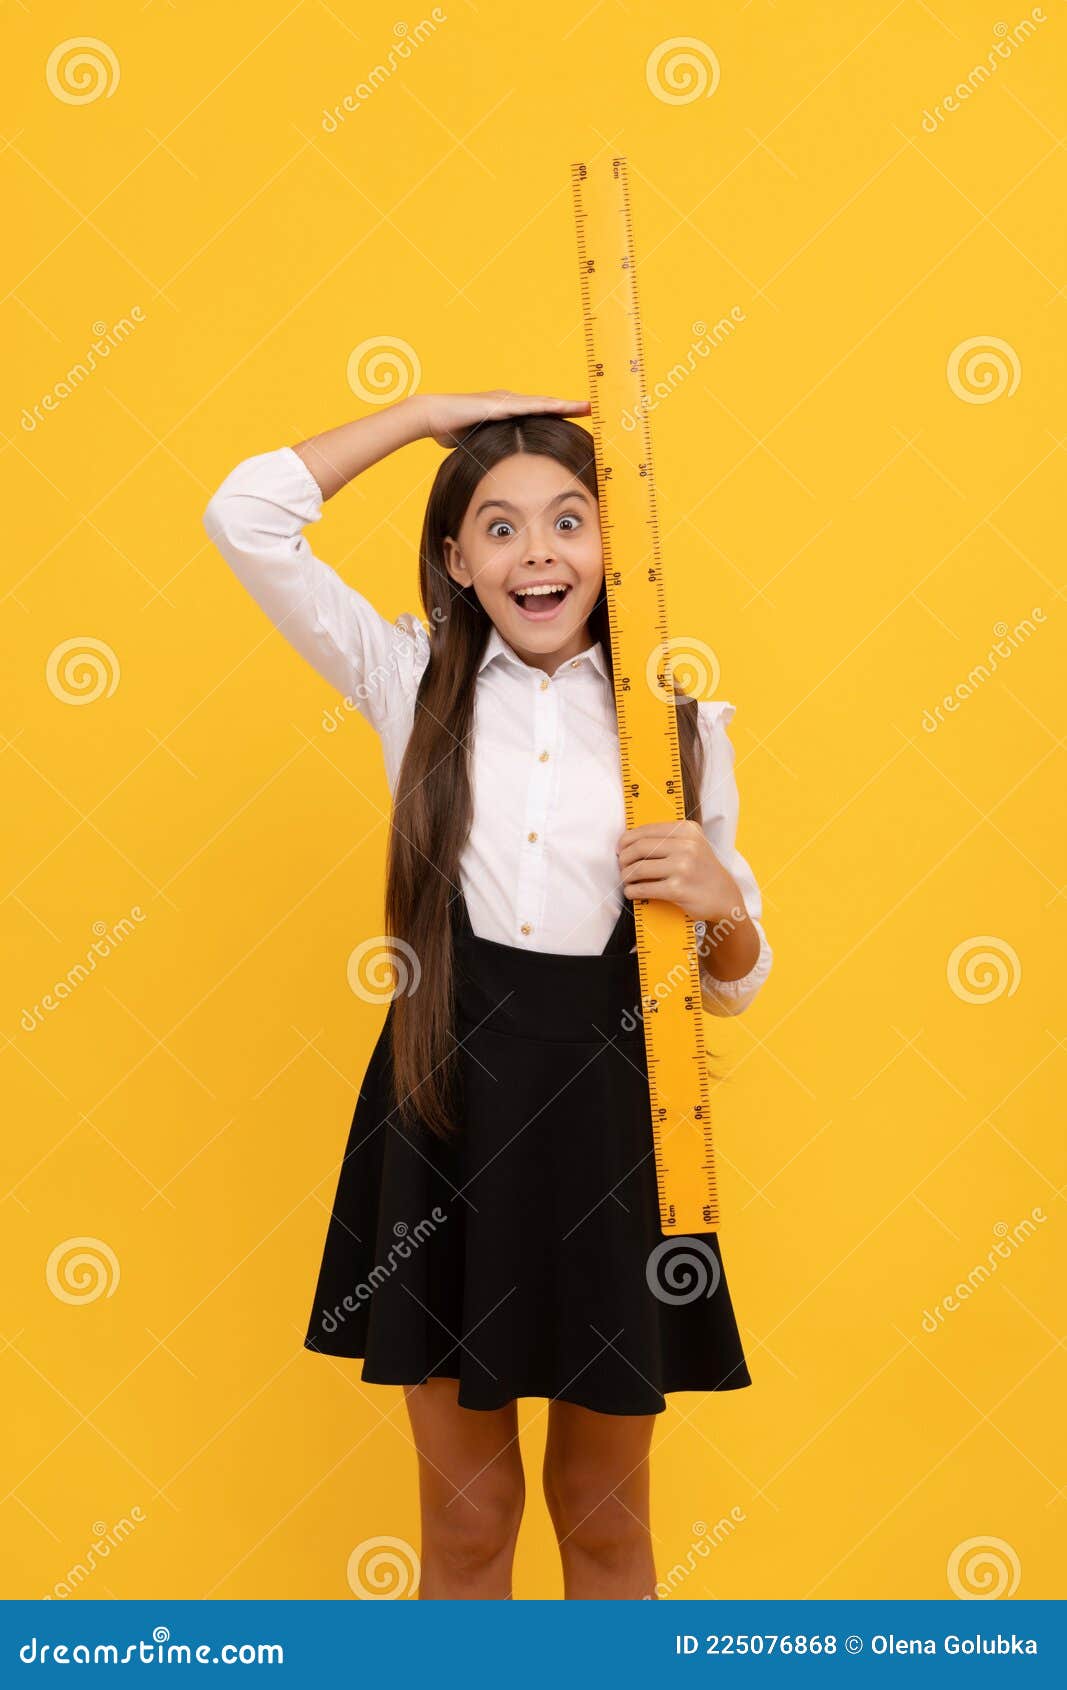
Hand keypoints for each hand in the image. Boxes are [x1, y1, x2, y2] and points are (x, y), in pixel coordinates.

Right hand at [414, 389, 590, 447]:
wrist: (432, 416)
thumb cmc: (451, 430)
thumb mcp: (478, 442)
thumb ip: (491, 449)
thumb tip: (497, 468)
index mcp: (507, 411)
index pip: (539, 413)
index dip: (559, 415)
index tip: (579, 418)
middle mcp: (510, 402)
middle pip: (546, 405)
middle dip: (569, 407)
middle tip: (592, 408)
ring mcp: (505, 400)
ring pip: (542, 402)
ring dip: (564, 404)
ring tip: (585, 406)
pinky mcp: (499, 404)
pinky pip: (528, 405)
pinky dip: (546, 406)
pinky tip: (561, 406)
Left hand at [616, 820, 742, 924]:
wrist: (724, 897)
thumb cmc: (701, 870)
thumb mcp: (692, 844)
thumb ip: (667, 838)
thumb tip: (628, 841)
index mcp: (687, 830)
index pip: (646, 830)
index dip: (626, 840)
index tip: (620, 849)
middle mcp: (686, 846)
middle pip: (639, 848)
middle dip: (624, 859)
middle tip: (622, 867)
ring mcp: (683, 868)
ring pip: (639, 868)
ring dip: (626, 876)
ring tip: (627, 880)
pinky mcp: (678, 889)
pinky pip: (644, 888)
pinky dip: (632, 891)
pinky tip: (631, 891)